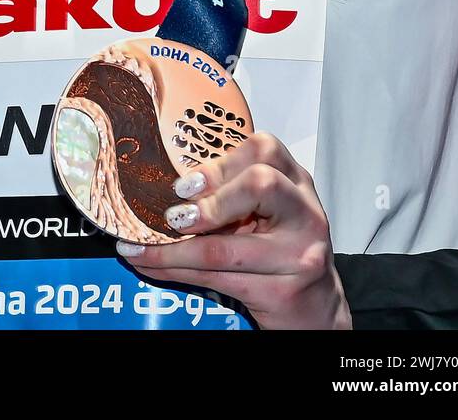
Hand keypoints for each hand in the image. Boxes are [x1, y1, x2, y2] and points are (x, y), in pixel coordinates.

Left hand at [116, 131, 352, 329]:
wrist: (316, 307)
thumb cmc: (284, 251)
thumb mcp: (267, 211)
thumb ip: (232, 192)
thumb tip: (167, 190)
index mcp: (296, 181)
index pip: (263, 150)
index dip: (219, 164)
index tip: (185, 184)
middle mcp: (304, 212)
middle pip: (260, 184)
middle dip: (209, 200)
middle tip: (175, 216)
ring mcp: (299, 254)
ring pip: (227, 247)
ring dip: (174, 250)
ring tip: (141, 251)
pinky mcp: (283, 292)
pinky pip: (220, 279)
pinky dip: (178, 272)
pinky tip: (154, 267)